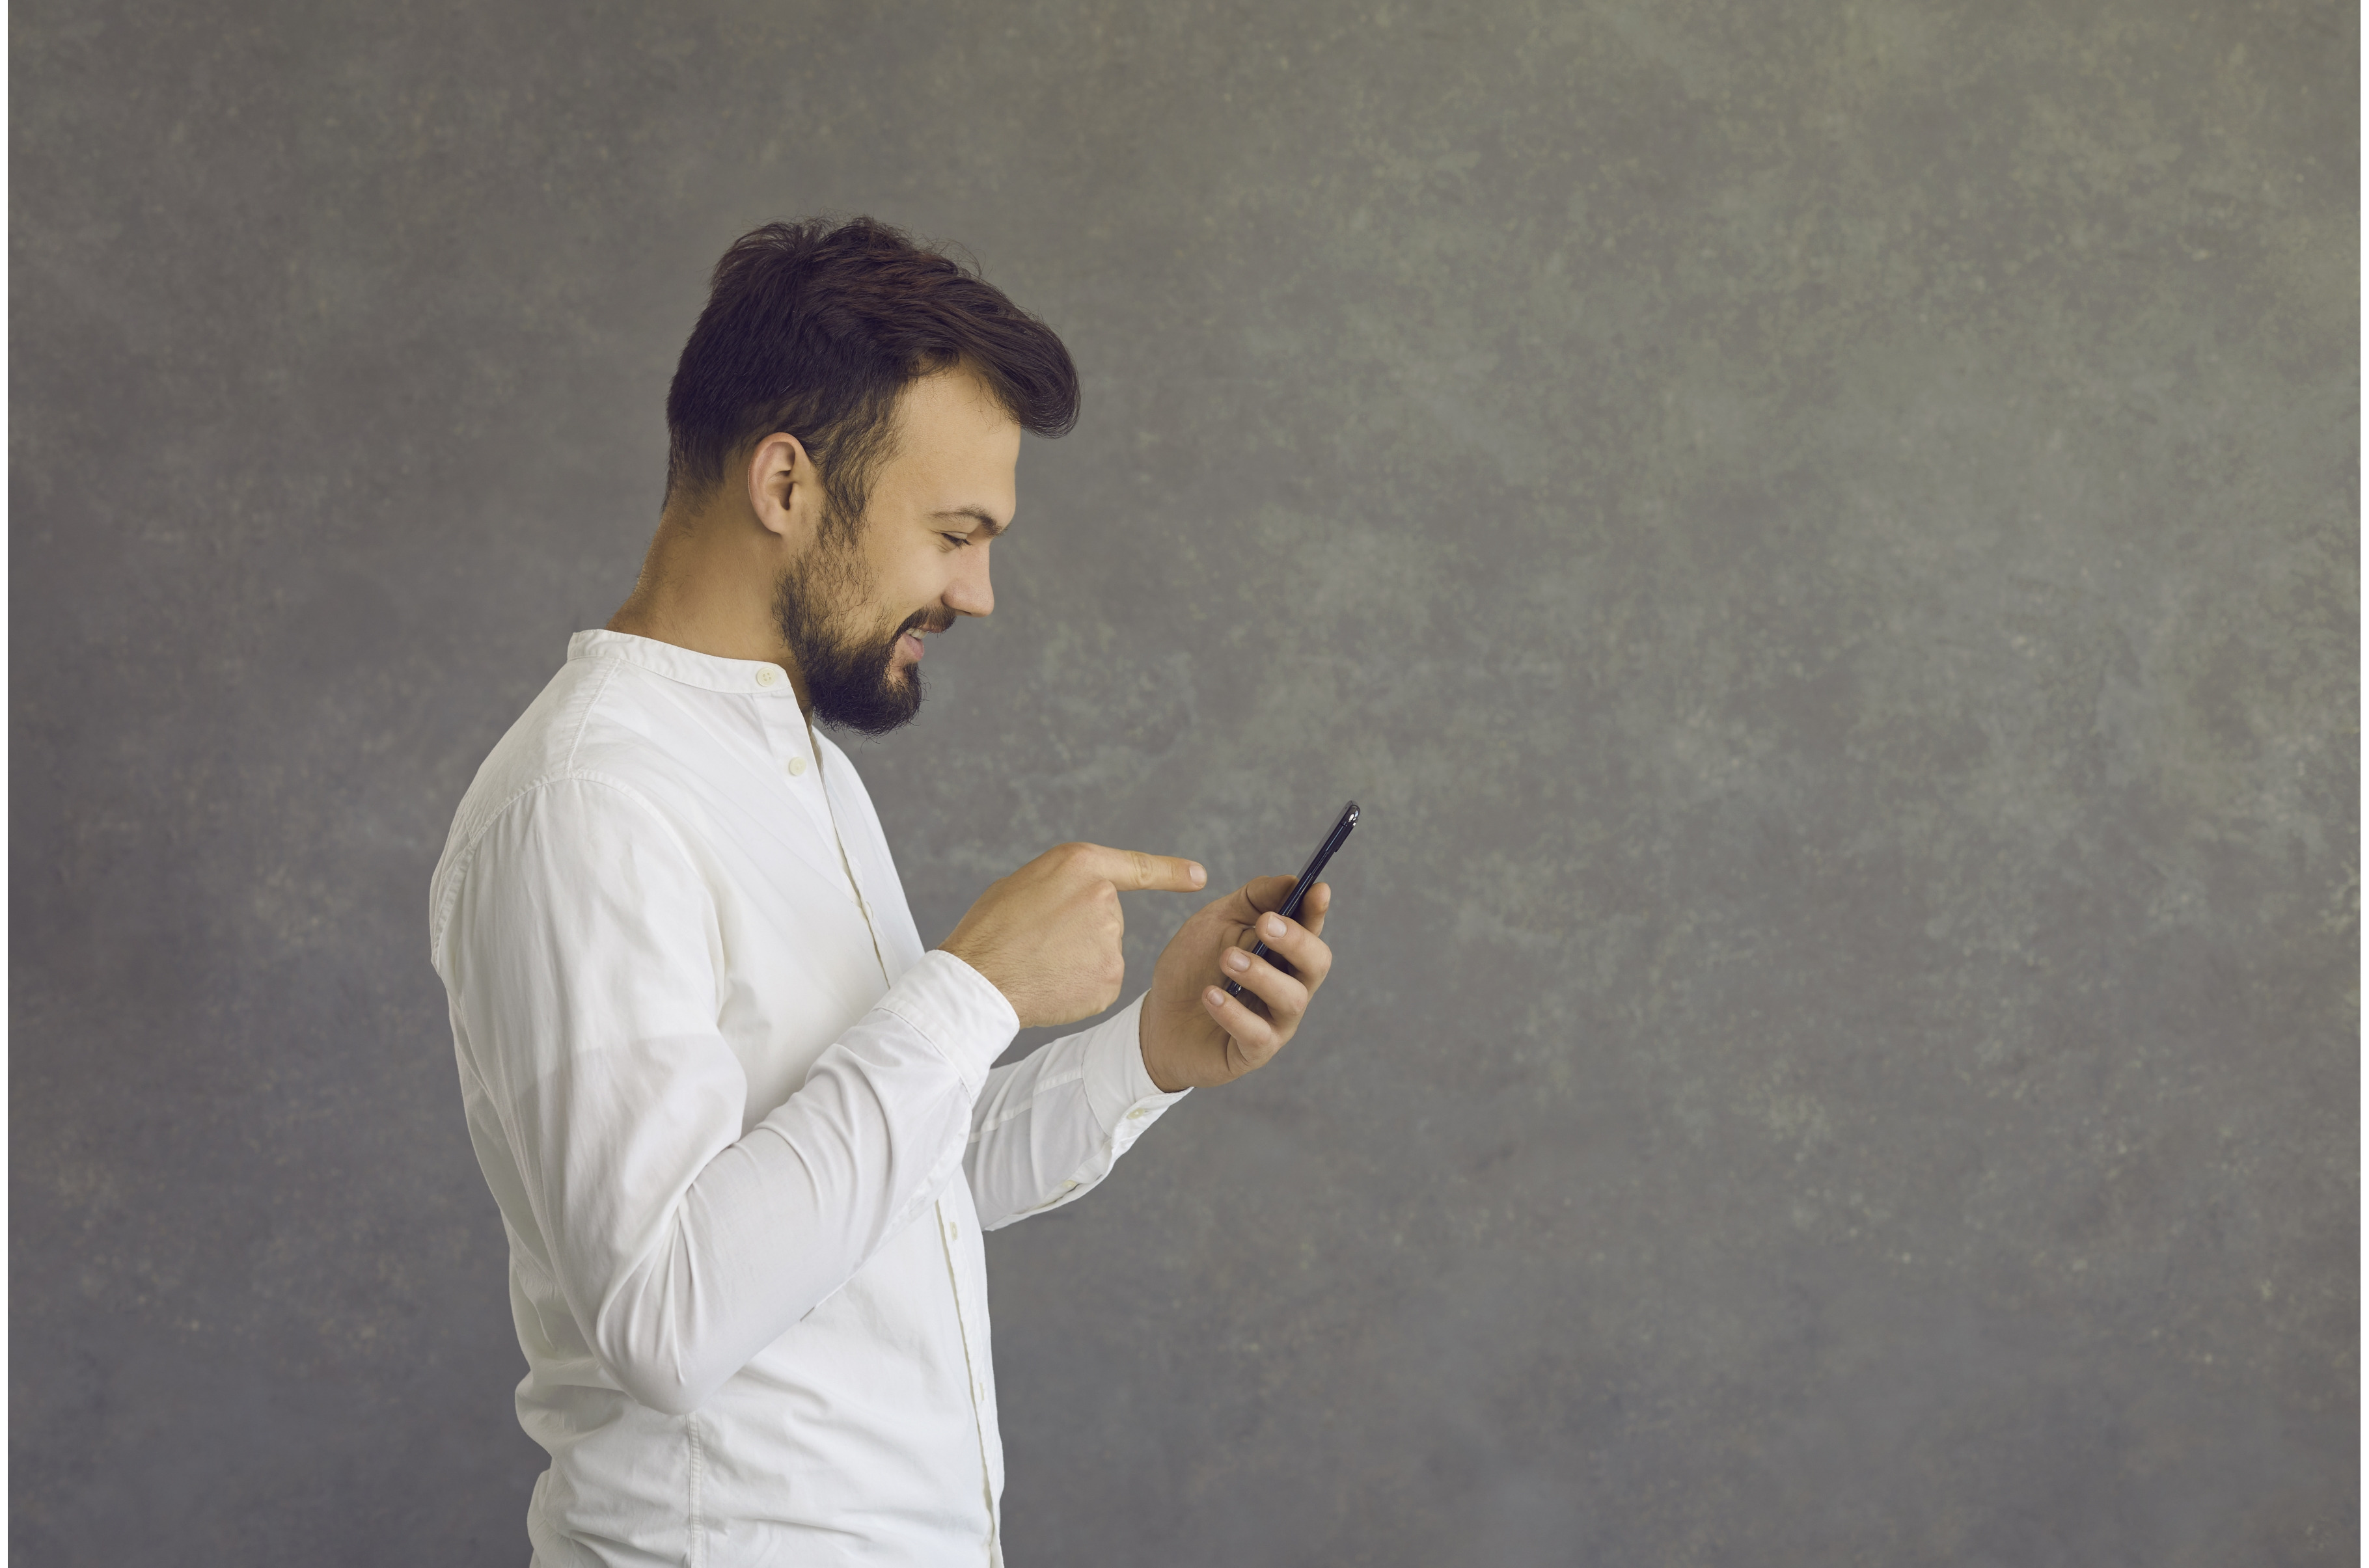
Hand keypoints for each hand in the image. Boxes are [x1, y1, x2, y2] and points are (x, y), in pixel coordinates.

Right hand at [939, 842, 1207, 1028]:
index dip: (1170, 872)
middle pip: (1107, 917)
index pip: (1137, 867)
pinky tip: (1052, 984)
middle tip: (1039, 940)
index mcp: (1080, 865)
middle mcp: (1104, 899)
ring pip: (1104, 951)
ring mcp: (1110, 941)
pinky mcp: (1110, 979)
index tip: (1198, 876)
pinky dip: (1080, 986)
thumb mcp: (1023, 884)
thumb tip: (1079, 901)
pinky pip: (1101, 981)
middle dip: (1081, 929)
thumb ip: (1064, 885)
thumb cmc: (990, 929)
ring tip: (1041, 962)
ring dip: (1080, 958)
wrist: (978, 981)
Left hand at [1139, 876, 1334, 1091]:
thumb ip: (1252, 900)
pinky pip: (1257, 1034)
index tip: (1316, 888)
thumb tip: (1290, 880)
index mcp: (1283, 952)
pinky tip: (1210, 995)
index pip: (1311, 928)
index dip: (1316, 910)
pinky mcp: (1252, 1051)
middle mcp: (1288, 986)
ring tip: (1227, 960)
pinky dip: (1234, 1012)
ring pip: (1292, 999)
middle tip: (1263, 925)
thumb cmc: (1193, 967)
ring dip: (1261, 974)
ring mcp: (1275, 1021)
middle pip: (1316, 964)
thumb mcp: (1216, 923)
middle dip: (1296, 941)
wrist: (1158, 1018)